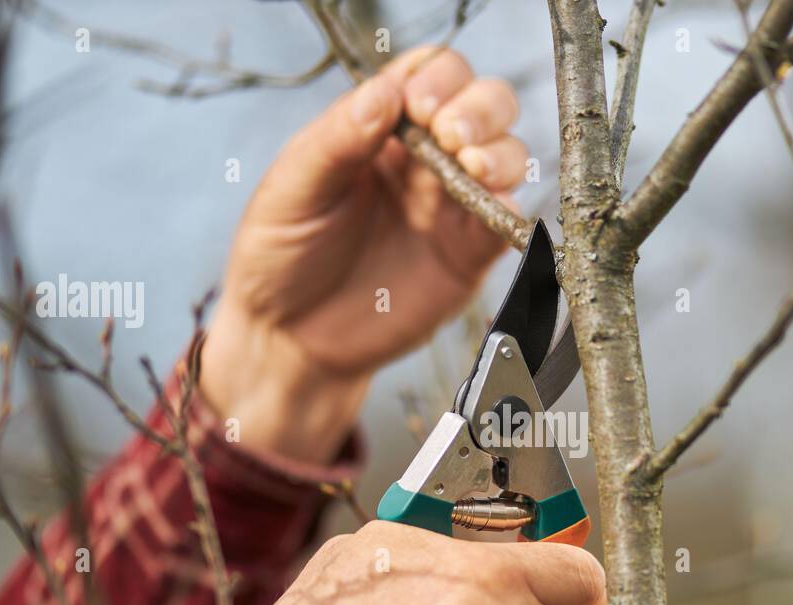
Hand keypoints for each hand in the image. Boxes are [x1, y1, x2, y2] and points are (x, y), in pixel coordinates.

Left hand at [199, 47, 526, 464]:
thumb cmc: (279, 258)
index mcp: (379, 132)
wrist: (289, 340)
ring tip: (473, 168)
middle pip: (484, 105)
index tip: (416, 107)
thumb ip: (337, 138)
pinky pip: (507, 225)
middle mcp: (424, 162)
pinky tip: (494, 208)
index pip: (429, 76)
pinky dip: (513, 211)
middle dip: (480, 109)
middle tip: (451, 136)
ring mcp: (450, 208)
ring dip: (501, 152)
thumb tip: (386, 89)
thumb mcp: (291, 189)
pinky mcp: (467, 257)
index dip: (437, 79)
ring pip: (507, 157)